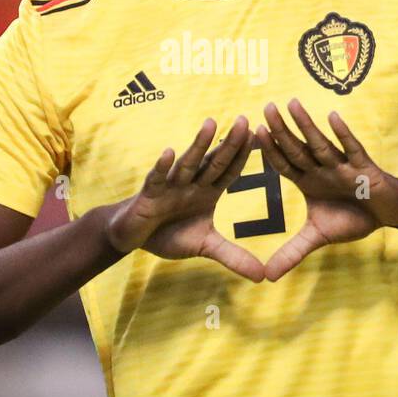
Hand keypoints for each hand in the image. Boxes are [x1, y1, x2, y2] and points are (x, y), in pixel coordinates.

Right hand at [105, 116, 264, 281]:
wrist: (133, 236)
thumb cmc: (169, 234)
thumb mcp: (205, 247)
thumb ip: (233, 256)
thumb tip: (262, 276)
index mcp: (207, 191)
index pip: (230, 171)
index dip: (245, 156)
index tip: (264, 138)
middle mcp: (192, 183)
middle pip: (214, 161)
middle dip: (229, 143)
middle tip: (245, 120)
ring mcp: (171, 186)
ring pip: (188, 163)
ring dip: (199, 144)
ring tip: (211, 124)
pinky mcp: (150, 194)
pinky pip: (157, 178)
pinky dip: (162, 167)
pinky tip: (168, 153)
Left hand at [256, 99, 397, 281]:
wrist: (388, 213)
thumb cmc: (352, 218)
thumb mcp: (318, 237)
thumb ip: (293, 252)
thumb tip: (268, 277)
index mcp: (307, 180)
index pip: (284, 163)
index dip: (268, 151)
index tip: (249, 135)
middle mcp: (321, 169)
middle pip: (297, 147)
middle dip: (281, 130)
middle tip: (265, 108)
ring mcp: (342, 166)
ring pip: (320, 143)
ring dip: (306, 125)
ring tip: (292, 104)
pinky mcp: (364, 167)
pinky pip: (352, 148)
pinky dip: (343, 135)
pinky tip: (333, 117)